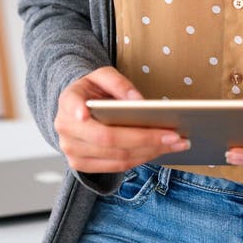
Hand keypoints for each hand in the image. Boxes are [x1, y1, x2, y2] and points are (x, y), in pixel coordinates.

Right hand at [54, 66, 189, 173]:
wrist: (77, 106)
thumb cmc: (92, 89)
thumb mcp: (102, 75)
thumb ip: (118, 83)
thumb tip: (138, 101)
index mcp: (68, 101)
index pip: (73, 106)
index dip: (78, 111)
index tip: (85, 112)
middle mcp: (66, 130)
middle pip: (108, 139)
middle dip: (145, 138)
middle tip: (175, 135)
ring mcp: (72, 151)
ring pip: (116, 157)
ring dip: (149, 152)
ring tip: (176, 143)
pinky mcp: (82, 166)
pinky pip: (116, 166)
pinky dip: (141, 158)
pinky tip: (160, 149)